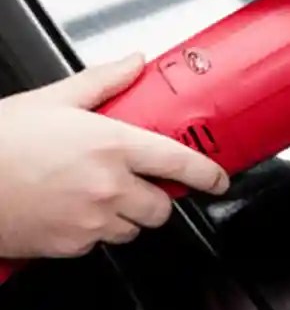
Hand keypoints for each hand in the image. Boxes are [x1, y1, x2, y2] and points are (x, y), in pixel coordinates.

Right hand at [0, 55, 229, 259]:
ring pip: (134, 227)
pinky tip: (68, 209)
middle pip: (162, 206)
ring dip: (124, 215)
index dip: (208, 174)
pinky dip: (93, 230)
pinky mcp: (73, 245)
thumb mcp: (52, 100)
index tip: (218, 179)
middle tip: (131, 182)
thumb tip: (135, 64)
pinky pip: (101, 242)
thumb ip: (103, 83)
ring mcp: (92, 220)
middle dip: (154, 196)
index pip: (179, 163)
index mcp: (111, 145)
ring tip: (91, 194)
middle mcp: (108, 185)